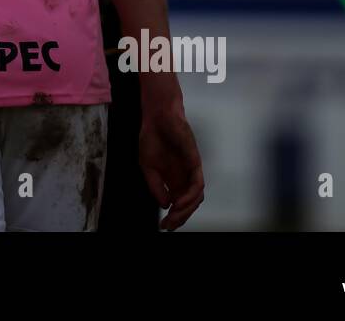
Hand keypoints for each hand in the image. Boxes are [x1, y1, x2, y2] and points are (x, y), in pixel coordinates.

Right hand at [138, 98, 203, 230]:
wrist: (157, 117)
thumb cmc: (152, 138)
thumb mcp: (147, 166)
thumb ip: (156, 186)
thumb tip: (165, 205)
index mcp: (174, 179)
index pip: (179, 204)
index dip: (174, 217)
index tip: (163, 226)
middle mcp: (185, 177)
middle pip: (189, 204)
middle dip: (180, 218)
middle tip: (169, 226)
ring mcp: (191, 170)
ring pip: (196, 197)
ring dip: (186, 209)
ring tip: (174, 216)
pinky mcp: (195, 161)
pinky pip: (197, 183)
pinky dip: (190, 195)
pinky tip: (180, 202)